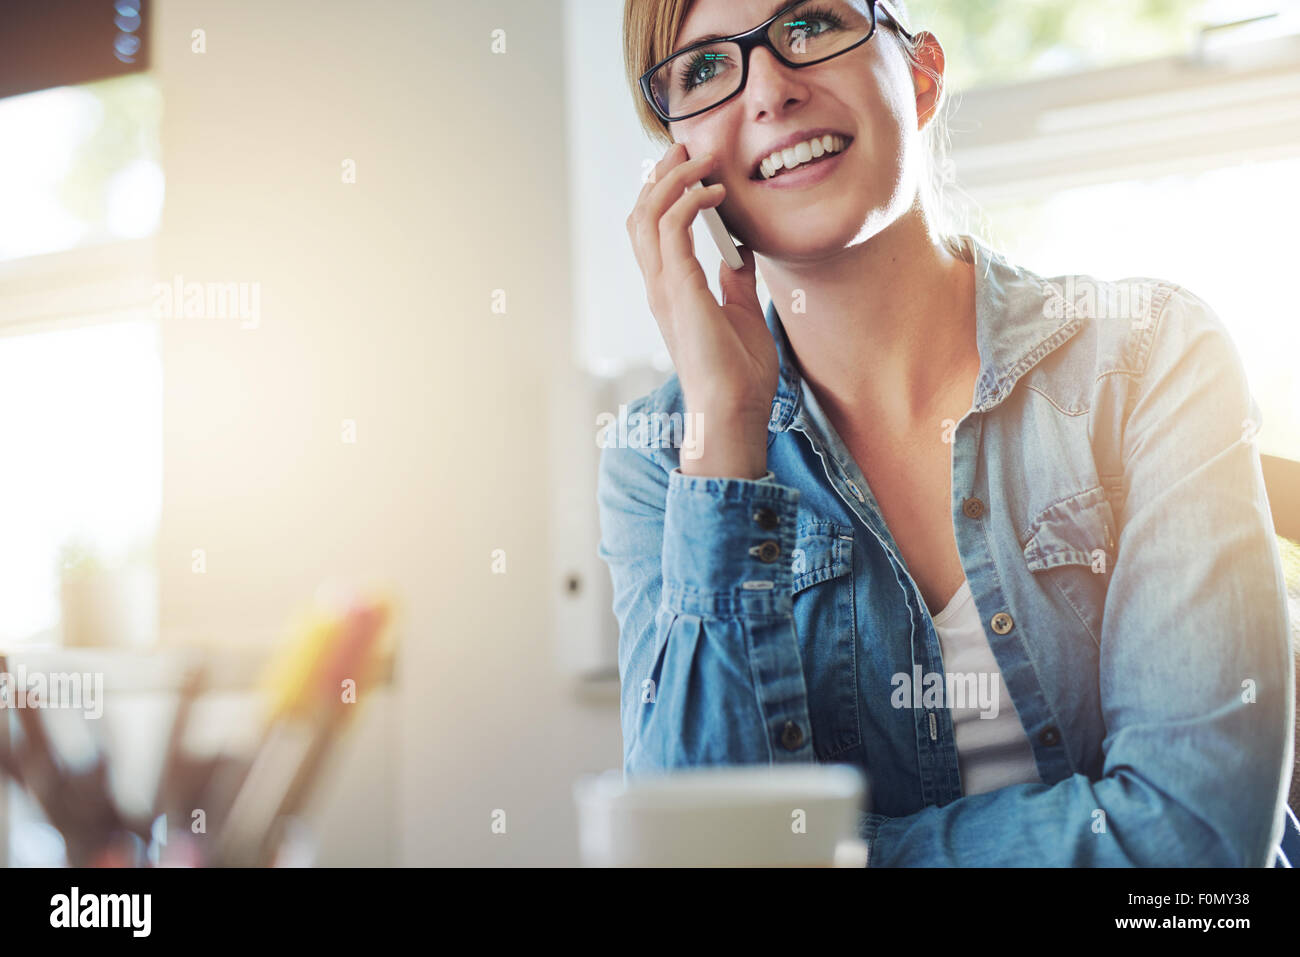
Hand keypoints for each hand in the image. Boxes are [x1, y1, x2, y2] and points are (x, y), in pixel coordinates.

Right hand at [625, 143, 777, 477]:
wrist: (734, 411)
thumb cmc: (738, 376)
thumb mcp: (742, 314)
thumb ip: (735, 283)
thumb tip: (740, 253)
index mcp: (671, 291)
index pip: (652, 230)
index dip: (665, 192)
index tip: (692, 166)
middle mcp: (660, 286)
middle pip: (640, 214)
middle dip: (660, 175)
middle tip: (687, 148)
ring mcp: (666, 288)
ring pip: (648, 215)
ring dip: (672, 180)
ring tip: (701, 160)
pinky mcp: (680, 290)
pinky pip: (673, 230)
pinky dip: (689, 202)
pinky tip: (715, 193)